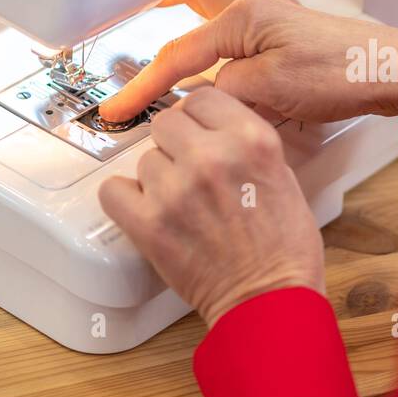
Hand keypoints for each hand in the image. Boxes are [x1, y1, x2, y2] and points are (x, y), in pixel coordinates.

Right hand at [97, 0, 397, 122]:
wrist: (390, 70)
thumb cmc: (341, 74)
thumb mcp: (271, 92)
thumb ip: (226, 90)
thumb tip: (203, 95)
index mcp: (243, 17)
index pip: (177, 55)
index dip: (143, 86)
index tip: (118, 109)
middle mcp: (256, 4)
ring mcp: (276, 10)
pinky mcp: (293, 24)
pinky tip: (226, 13)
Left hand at [98, 86, 323, 325]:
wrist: (269, 300)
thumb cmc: (285, 248)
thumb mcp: (283, 175)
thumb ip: (245, 144)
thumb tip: (209, 128)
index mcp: (252, 139)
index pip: (203, 96)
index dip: (199, 116)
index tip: (199, 132)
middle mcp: (213, 156)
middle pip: (167, 122)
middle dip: (176, 144)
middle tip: (188, 170)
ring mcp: (177, 189)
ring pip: (145, 159)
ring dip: (157, 178)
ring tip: (181, 204)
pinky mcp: (149, 224)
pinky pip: (113, 190)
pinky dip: (126, 200)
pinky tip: (147, 212)